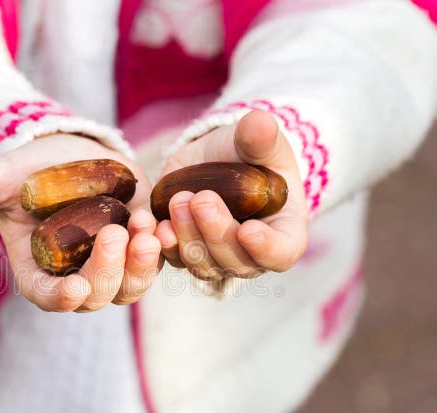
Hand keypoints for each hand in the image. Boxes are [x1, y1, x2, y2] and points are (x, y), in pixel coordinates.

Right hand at [0, 134, 160, 311]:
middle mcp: (78, 274)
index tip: (74, 289)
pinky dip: (164, 250)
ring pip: (130, 285)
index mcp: (40, 269)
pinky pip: (157, 260)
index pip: (48, 296)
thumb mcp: (1, 178)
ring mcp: (113, 262)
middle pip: (96, 294)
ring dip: (140, 265)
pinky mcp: (140, 244)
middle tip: (114, 235)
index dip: (61, 298)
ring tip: (145, 231)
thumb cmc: (30, 171)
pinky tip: (165, 227)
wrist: (69, 153)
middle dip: (107, 270)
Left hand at [156, 110, 308, 281]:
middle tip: (201, 199)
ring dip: (186, 237)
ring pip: (202, 265)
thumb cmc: (249, 154)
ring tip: (178, 200)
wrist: (216, 158)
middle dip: (216, 233)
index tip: (248, 230)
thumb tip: (261, 123)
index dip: (266, 248)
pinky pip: (172, 258)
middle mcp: (251, 255)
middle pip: (236, 262)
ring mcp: (217, 259)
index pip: (281, 253)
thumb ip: (260, 138)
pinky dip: (163, 243)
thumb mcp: (258, 142)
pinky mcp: (185, 253)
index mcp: (283, 233)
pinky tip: (153, 223)